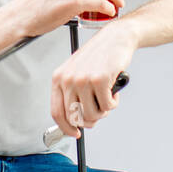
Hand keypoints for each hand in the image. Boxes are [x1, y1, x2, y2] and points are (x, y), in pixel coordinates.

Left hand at [50, 23, 136, 138]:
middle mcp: (68, 79)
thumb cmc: (98, 56)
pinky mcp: (99, 80)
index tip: (75, 133)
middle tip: (99, 112)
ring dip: (104, 110)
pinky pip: (107, 106)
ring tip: (107, 95)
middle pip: (76, 118)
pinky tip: (114, 89)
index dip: (66, 128)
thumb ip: (73, 95)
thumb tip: (76, 121)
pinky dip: (113, 102)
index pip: (57, 112)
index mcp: (59, 78)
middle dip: (90, 120)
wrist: (115, 38)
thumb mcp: (77, 73)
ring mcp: (83, 80)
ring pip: (92, 115)